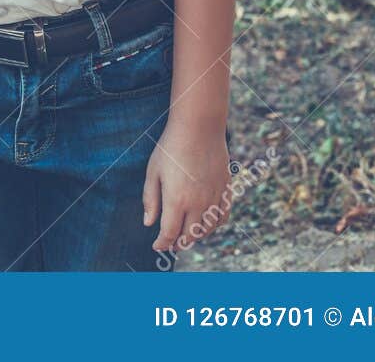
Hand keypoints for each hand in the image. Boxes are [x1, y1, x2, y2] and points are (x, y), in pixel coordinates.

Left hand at [143, 117, 232, 254]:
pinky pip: (222, 217)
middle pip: (189, 236)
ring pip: (207, 230)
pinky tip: (204, 223)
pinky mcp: (225, 191)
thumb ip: (150, 200)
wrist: (199, 128)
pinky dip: (213, 226)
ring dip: (195, 236)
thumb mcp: (153, 172)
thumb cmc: (170, 148)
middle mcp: (198, 204)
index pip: (169, 233)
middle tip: (170, 244)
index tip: (157, 246)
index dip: (162, 244)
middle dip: (178, 243)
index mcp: (176, 200)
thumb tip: (148, 224)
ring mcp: (214, 198)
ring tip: (185, 235)